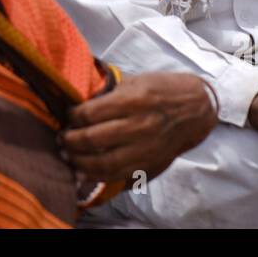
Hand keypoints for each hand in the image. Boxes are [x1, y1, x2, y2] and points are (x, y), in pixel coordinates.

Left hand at [60, 72, 217, 182]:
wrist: (196, 110)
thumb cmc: (163, 90)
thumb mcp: (136, 81)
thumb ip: (108, 92)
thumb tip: (78, 96)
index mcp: (134, 100)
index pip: (91, 113)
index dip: (73, 115)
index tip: (67, 114)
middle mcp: (140, 125)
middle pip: (94, 139)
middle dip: (71, 140)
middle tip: (61, 137)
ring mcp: (145, 148)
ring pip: (104, 162)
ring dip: (79, 161)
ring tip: (67, 155)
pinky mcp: (150, 164)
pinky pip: (118, 175)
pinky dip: (97, 175)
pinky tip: (83, 171)